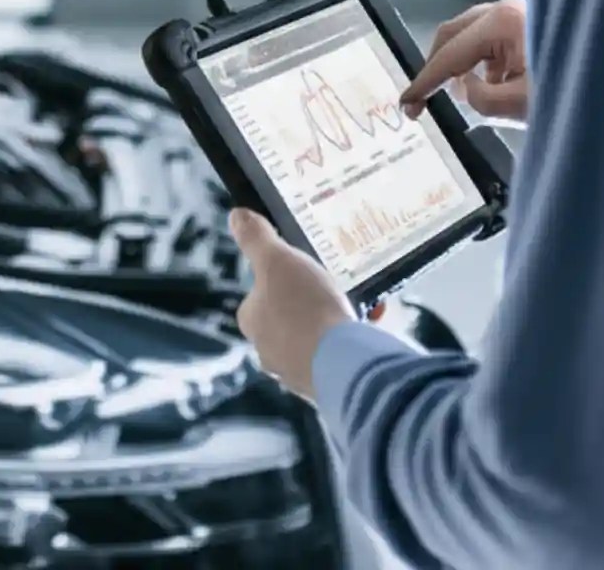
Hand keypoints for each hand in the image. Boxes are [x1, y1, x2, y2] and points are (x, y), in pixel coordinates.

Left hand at [229, 208, 353, 399]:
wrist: (342, 363)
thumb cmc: (304, 308)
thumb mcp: (278, 260)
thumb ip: (257, 239)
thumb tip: (236, 216)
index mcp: (253, 321)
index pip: (259, 296)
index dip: (281, 280)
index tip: (304, 270)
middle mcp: (269, 351)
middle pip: (289, 319)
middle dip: (313, 304)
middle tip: (336, 288)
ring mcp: (298, 372)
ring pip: (316, 340)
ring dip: (334, 325)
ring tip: (357, 308)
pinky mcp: (327, 385)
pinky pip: (339, 358)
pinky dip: (351, 344)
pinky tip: (367, 331)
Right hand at [399, 0, 529, 120]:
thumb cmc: (576, 91)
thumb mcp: (521, 104)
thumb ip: (480, 98)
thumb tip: (466, 86)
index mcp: (502, 22)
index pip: (450, 54)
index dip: (425, 82)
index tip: (407, 103)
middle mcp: (506, 8)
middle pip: (452, 33)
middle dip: (435, 66)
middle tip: (423, 97)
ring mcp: (520, 11)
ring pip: (471, 34)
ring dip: (459, 63)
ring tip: (463, 93)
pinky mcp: (530, 22)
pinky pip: (492, 37)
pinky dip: (482, 60)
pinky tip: (492, 82)